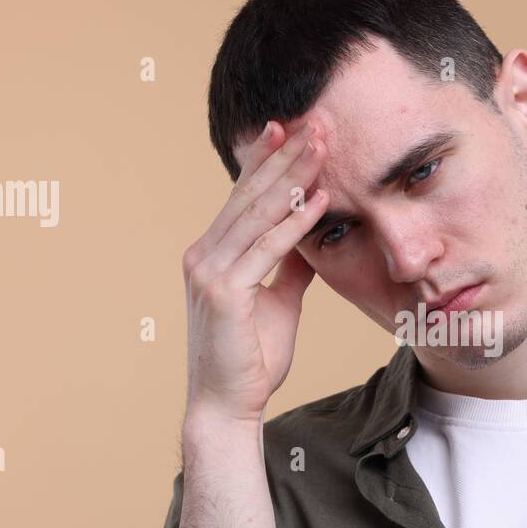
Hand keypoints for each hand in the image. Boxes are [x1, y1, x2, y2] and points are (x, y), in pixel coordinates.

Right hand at [181, 119, 329, 424]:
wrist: (228, 405)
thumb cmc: (250, 359)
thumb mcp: (278, 302)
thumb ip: (289, 267)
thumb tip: (309, 238)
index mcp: (212, 254)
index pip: (242, 198)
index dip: (267, 161)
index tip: (292, 128)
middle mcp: (203, 255)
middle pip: (250, 195)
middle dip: (284, 156)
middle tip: (315, 121)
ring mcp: (209, 272)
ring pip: (257, 214)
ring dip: (294, 178)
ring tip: (323, 146)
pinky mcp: (224, 293)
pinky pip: (267, 250)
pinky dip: (294, 224)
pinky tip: (320, 201)